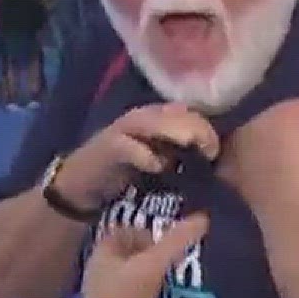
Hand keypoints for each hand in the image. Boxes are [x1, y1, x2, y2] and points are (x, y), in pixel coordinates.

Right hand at [59, 103, 221, 208]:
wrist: (81, 185)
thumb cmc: (124, 172)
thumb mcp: (158, 159)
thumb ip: (180, 153)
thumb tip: (212, 158)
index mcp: (155, 119)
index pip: (186, 112)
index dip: (205, 125)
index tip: (217, 148)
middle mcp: (140, 118)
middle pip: (174, 113)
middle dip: (196, 127)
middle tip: (210, 150)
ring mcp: (122, 130)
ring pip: (152, 122)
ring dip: (174, 131)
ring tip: (191, 145)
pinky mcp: (107, 147)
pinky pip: (126, 146)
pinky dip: (143, 154)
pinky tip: (157, 166)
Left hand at [82, 214, 210, 297]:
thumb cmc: (132, 295)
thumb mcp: (158, 263)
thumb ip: (178, 239)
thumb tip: (202, 218)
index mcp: (100, 256)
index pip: (116, 235)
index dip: (138, 234)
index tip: (160, 241)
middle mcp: (92, 276)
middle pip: (117, 260)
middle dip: (140, 258)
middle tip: (165, 262)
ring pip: (118, 284)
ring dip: (138, 283)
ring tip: (163, 288)